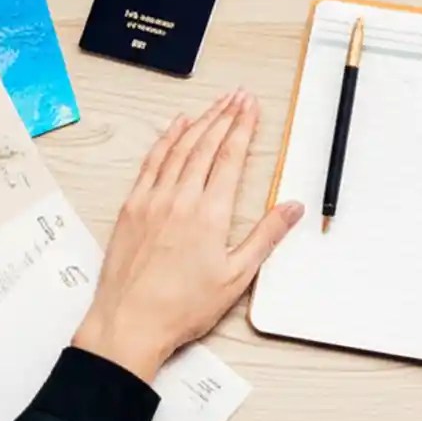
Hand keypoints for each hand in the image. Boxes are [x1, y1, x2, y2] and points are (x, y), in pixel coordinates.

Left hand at [72, 91, 305, 381]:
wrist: (129, 323)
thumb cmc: (181, 307)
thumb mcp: (237, 276)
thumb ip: (266, 236)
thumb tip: (291, 207)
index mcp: (210, 213)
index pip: (230, 157)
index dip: (243, 128)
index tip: (251, 108)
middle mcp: (180, 198)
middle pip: (206, 145)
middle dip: (226, 116)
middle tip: (239, 97)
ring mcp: (153, 200)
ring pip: (179, 148)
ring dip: (200, 122)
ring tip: (216, 104)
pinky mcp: (132, 207)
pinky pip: (151, 162)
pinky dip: (165, 140)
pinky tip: (175, 127)